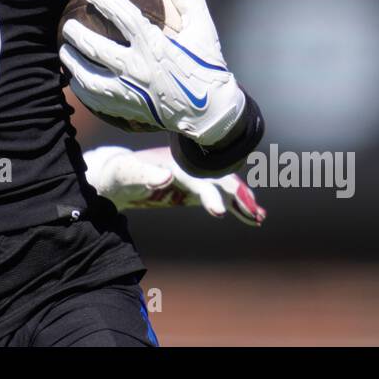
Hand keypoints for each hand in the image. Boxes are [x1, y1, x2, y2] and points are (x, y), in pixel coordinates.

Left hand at [60, 0, 245, 145]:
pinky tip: (74, 79)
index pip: (123, 16)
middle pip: (95, 48)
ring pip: (88, 76)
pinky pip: (94, 99)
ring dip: (72, 61)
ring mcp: (129, 92)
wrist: (210, 113)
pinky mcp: (126, 108)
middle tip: (68, 24)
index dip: (105, 0)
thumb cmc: (207, 67)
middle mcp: (138, 69)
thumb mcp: (204, 29)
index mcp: (155, 47)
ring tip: (65, 50)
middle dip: (77, 33)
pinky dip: (80, 87)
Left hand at [83, 145, 265, 224]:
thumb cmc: (122, 172)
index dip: (210, 193)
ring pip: (226, 186)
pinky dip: (236, 205)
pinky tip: (252, 217)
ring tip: (259, 218)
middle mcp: (191, 165)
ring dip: (243, 201)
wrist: (120, 173)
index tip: (219, 212)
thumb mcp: (128, 173)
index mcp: (177, 160)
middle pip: (221, 178)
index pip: (199, 177)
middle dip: (238, 195)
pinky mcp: (197, 186)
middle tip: (254, 214)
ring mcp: (196, 175)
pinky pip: (221, 195)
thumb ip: (145, 174)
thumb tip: (165, 177)